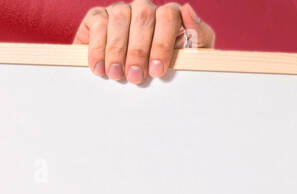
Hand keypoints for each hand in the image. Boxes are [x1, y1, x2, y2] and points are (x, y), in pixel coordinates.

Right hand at [73, 1, 214, 82]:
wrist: (134, 81)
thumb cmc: (165, 69)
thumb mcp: (191, 57)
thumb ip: (199, 35)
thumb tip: (188, 10)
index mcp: (169, 15)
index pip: (168, 16)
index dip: (162, 43)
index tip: (157, 70)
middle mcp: (144, 9)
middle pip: (143, 17)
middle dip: (138, 50)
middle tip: (135, 77)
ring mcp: (121, 10)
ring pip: (120, 18)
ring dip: (117, 49)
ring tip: (116, 74)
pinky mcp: (98, 17)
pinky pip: (98, 23)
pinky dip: (97, 47)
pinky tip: (99, 68)